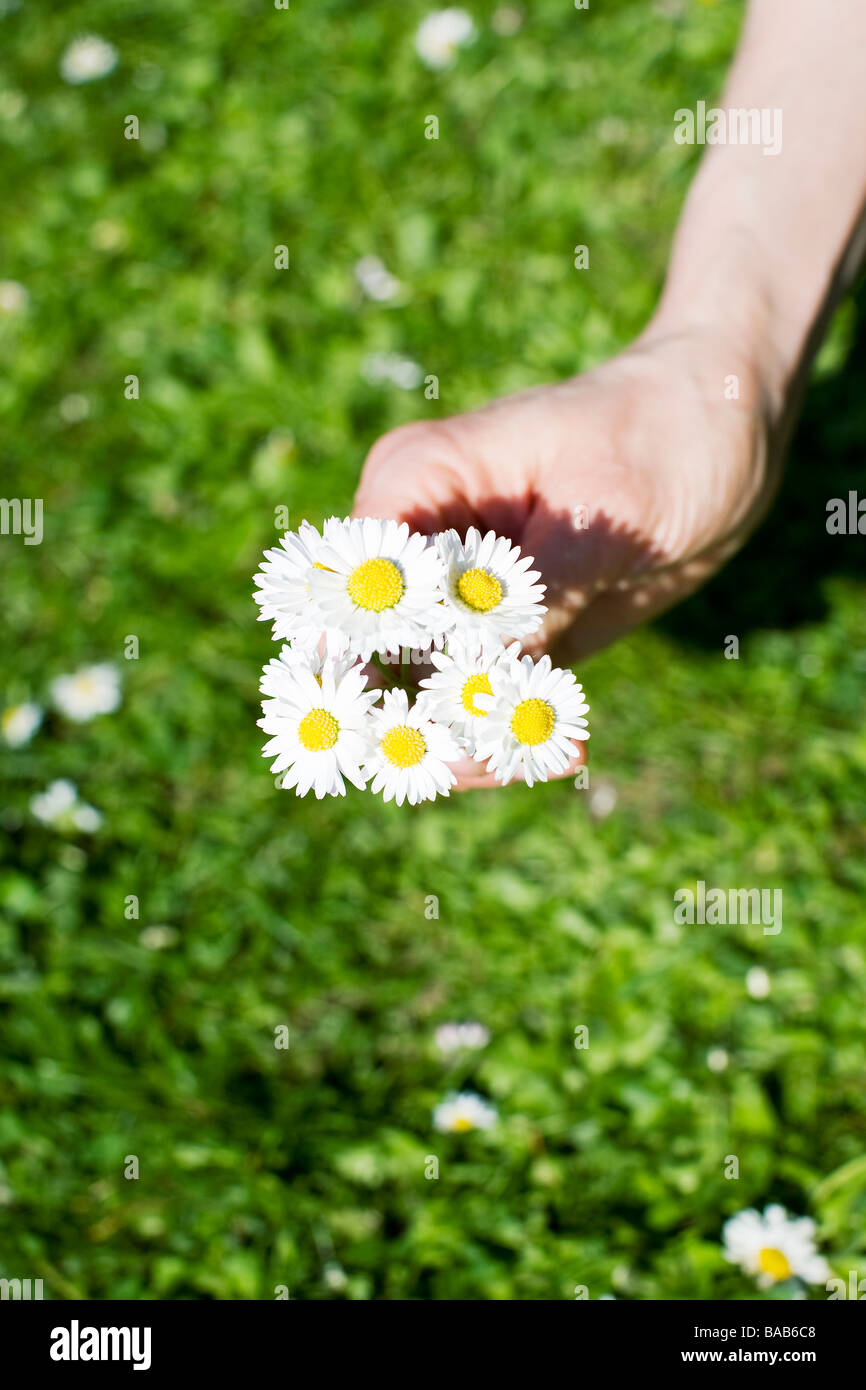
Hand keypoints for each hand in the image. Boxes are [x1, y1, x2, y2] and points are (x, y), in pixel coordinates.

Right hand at [353, 325, 781, 788]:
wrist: (724, 436)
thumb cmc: (662, 435)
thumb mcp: (605, 514)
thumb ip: (535, 594)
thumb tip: (476, 678)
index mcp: (417, 484)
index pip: (353, 585)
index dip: (372, 656)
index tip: (443, 706)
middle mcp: (417, 546)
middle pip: (366, 658)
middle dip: (415, 724)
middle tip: (498, 754)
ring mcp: (451, 599)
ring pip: (413, 700)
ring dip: (467, 745)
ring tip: (552, 754)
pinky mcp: (495, 639)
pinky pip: (474, 707)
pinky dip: (507, 740)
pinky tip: (571, 748)